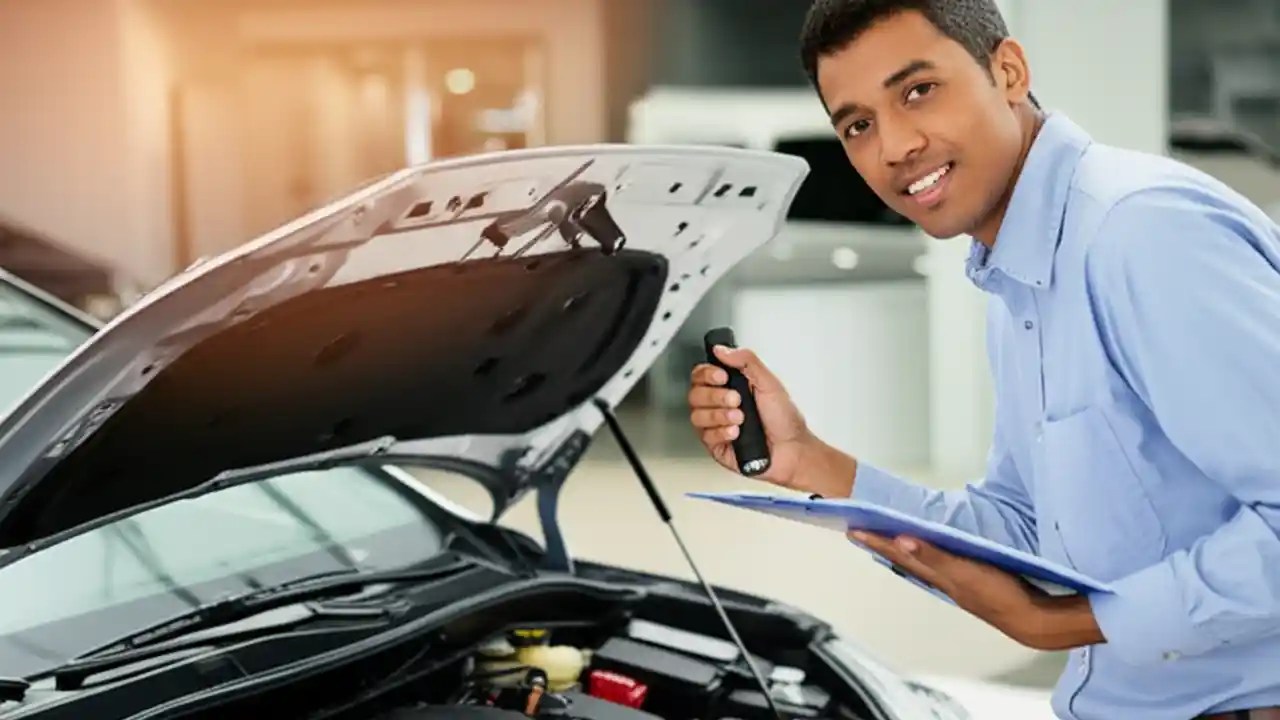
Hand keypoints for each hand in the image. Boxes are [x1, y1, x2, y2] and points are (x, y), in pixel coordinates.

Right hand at [688, 345, 850, 493]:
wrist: (792, 450)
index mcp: (731, 386)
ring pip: (697, 416)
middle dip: (716, 396)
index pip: (702, 375)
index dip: (707, 374)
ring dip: (720, 415)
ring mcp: (717, 426)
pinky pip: (705, 436)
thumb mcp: (769, 383)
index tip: (722, 377)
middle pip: (695, 394)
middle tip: (737, 400)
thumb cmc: (785, 420)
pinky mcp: (716, 445)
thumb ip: (747, 362)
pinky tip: (737, 433)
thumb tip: (722, 349)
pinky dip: (722, 433)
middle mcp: (720, 405)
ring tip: (740, 418)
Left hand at [849, 531, 1105, 650]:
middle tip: (857, 532)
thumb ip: (934, 555)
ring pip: (918, 566)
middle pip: (904, 559)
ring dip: (899, 553)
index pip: (900, 553)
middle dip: (880, 544)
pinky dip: (923, 561)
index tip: (853, 528)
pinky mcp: (969, 586)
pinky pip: (937, 571)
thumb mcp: (965, 572)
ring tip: (881, 542)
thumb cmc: (1000, 595)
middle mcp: (942, 580)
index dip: (877, 540)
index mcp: (938, 573)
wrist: (1032, 620)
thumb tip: (901, 540)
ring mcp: (955, 584)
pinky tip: (923, 559)